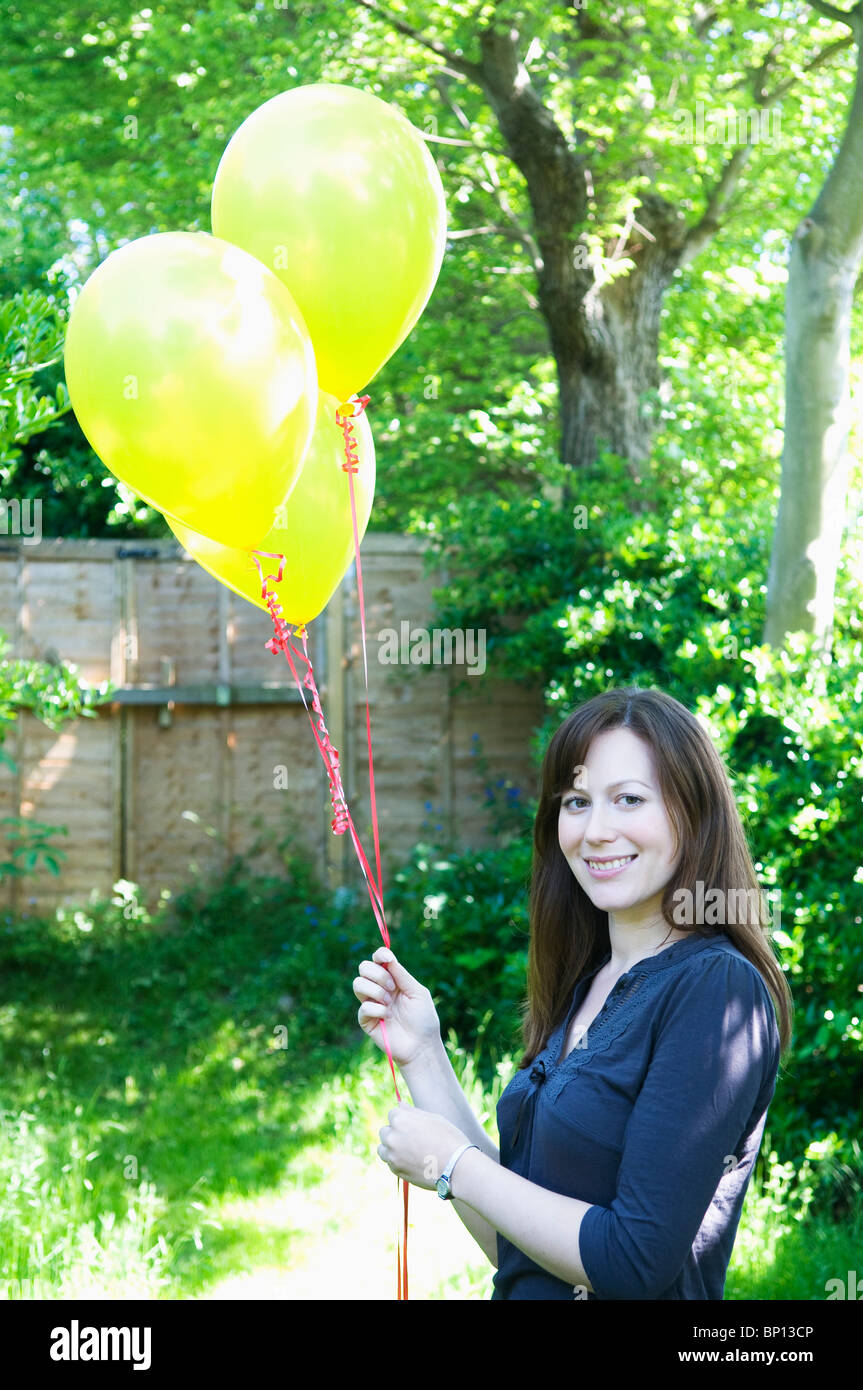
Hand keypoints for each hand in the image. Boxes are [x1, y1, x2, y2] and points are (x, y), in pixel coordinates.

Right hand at [353, 947, 441, 1069]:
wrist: (421, 1045)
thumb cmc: (423, 1019)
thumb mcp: (417, 992)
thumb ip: (401, 975)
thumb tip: (388, 957)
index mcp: (393, 979)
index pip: (379, 960)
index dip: (380, 954)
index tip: (386, 957)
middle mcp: (379, 989)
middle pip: (364, 967)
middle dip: (377, 974)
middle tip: (392, 987)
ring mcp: (371, 1003)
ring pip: (358, 984)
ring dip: (375, 990)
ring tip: (389, 1002)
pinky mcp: (366, 1020)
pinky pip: (363, 1007)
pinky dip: (376, 1009)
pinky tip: (387, 1017)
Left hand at [377, 1102, 469, 1189]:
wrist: (456, 1167)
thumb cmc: (448, 1138)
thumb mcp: (433, 1118)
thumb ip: (413, 1112)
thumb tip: (400, 1104)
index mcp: (400, 1119)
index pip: (393, 1114)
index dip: (404, 1119)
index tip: (414, 1126)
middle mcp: (392, 1136)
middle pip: (385, 1131)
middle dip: (395, 1133)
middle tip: (412, 1139)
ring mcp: (392, 1155)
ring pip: (383, 1149)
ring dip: (392, 1148)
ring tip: (409, 1151)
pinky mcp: (396, 1170)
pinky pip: (390, 1163)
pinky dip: (397, 1161)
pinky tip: (413, 1161)